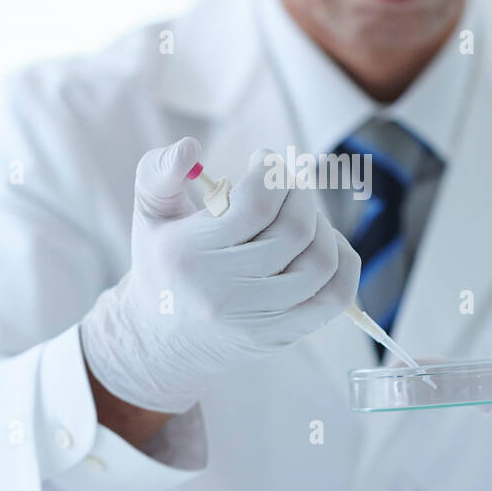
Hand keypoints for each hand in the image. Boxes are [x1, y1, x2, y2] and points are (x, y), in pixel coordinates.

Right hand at [81, 137, 360, 413]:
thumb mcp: (148, 214)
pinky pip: (335, 297)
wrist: (158, 343)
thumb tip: (191, 147)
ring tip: (304, 214)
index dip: (271, 171)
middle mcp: (222, 291)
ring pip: (320, 262)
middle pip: (293, 230)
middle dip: (300, 192)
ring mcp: (255, 319)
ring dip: (323, 226)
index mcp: (189, 254)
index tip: (265, 159)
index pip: (255, 205)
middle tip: (288, 182)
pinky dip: (343, 262)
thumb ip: (159, 171)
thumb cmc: (162, 265)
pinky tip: (326, 244)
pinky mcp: (280, 337)